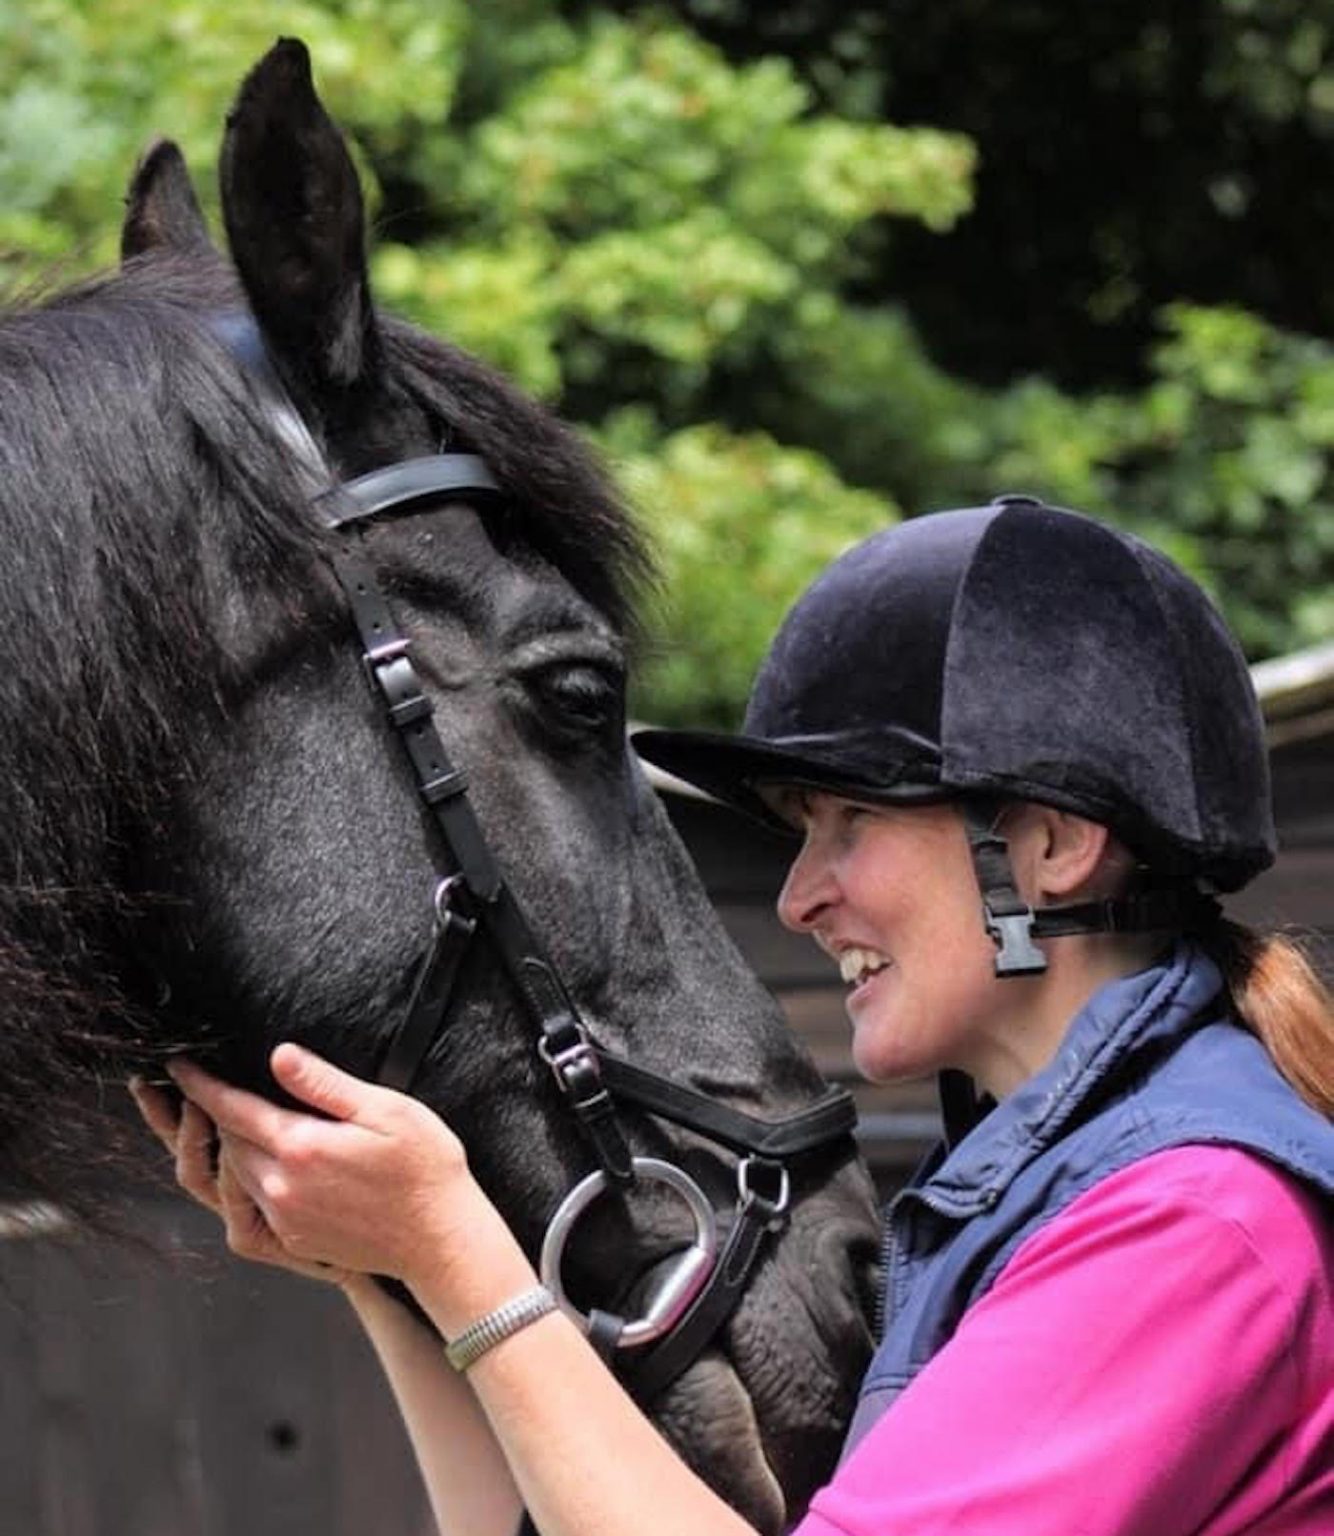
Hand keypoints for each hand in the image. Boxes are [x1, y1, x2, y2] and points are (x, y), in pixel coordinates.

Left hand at [162, 1044, 487, 1294]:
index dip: (201, 1085)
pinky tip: (262, 1162)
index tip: (176, 1065)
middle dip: (205, 1114)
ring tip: (216, 1121)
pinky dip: (248, 1178)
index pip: (232, 1109)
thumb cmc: (423, 1167)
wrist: (440, 1239)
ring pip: (235, 1174)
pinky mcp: (294, 1239)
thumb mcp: (385, 1110)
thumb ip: (325, 1085)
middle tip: (187, 1088)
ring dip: (224, 1147)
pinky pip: (254, 1202)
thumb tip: (279, 1055)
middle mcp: (282, 1186)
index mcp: (301, 1146)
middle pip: (225, 1142)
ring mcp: (286, 1217)